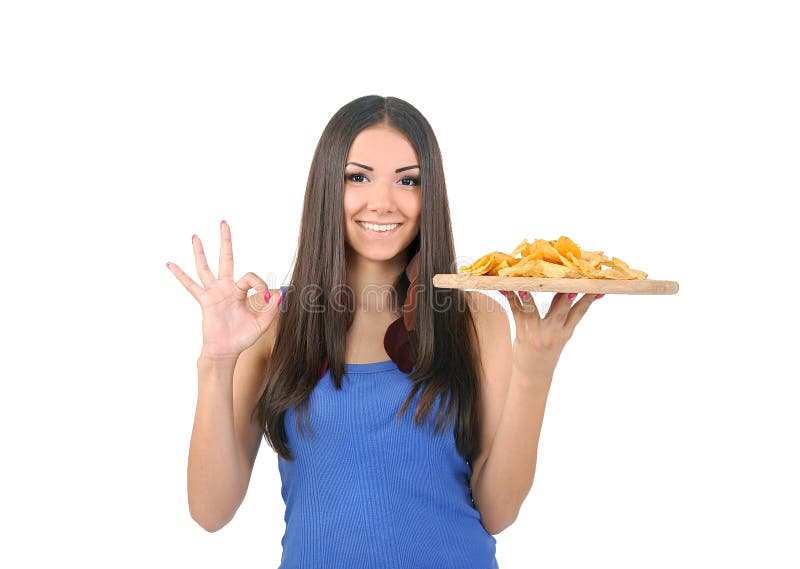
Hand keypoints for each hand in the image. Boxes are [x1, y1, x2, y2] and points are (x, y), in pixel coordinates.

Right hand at [166, 220, 281, 360]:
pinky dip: (180, 275)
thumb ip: (271, 309)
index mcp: (241, 291)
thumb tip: (280, 293)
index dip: (260, 283)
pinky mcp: (205, 300)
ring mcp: (214, 293)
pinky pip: (190, 285)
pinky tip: (170, 263)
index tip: (265, 297)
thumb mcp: (262, 323)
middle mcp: (226, 288)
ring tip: (195, 236)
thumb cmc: (242, 337)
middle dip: (225, 241)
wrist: (226, 350)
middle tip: (224, 222)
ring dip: (200, 252)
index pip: (250, 276)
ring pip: (205, 267)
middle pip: (226, 258)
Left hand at [500, 290, 602, 383]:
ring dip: (530, 296)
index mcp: (566, 331)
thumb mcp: (561, 335)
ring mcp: (537, 333)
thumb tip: (570, 292)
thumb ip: (564, 314)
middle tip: (569, 277)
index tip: (596, 285)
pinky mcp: (523, 334)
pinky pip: (516, 313)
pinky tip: (506, 289)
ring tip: (527, 283)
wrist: (534, 376)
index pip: (580, 311)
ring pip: (534, 310)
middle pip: (563, 307)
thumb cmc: (547, 352)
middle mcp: (554, 332)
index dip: (589, 297)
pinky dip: (511, 300)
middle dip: (567, 292)